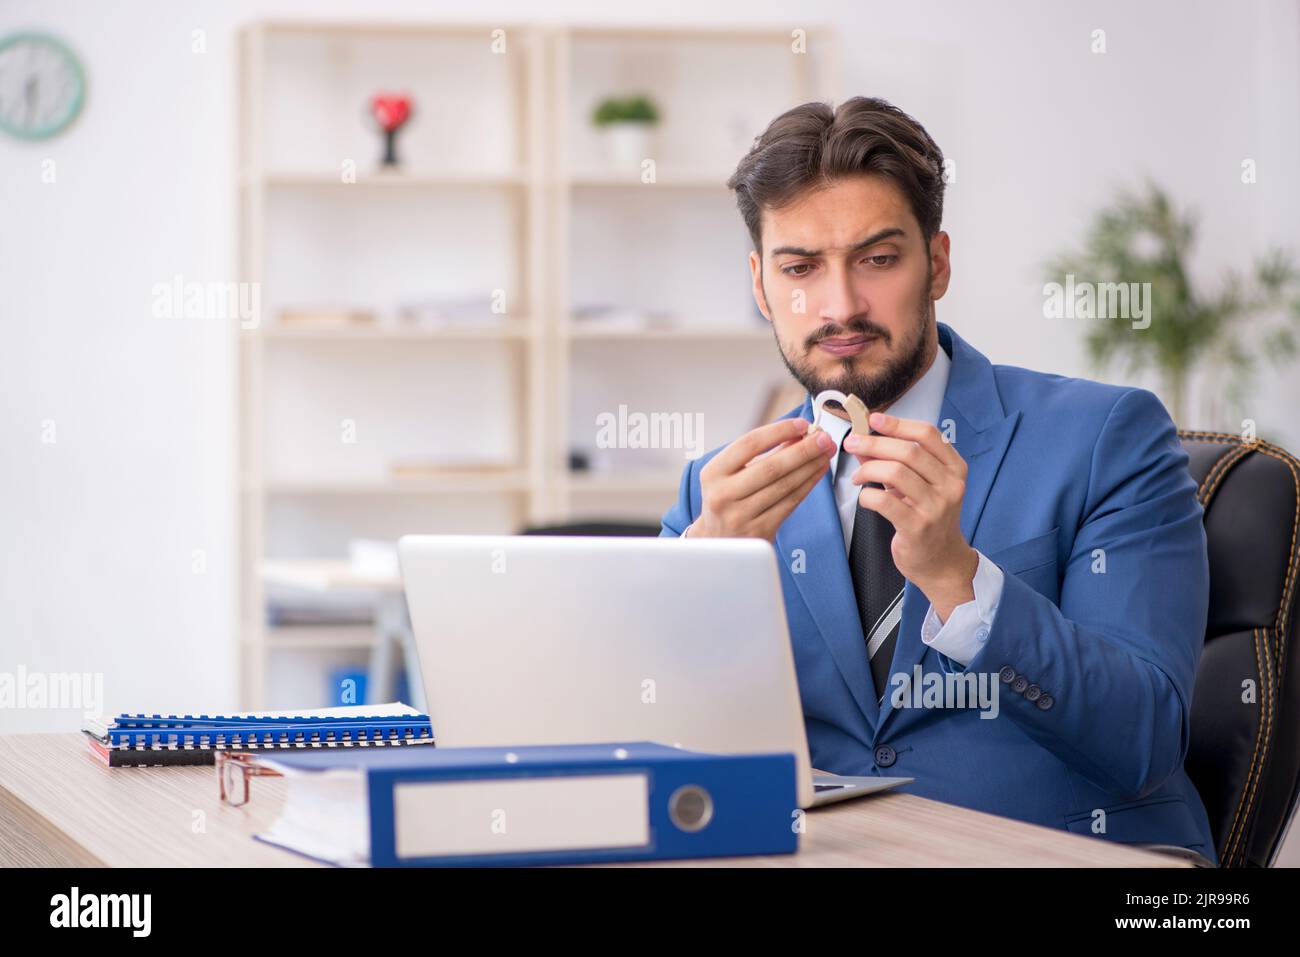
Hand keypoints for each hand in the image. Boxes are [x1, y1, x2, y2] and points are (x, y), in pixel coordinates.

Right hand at [686, 418, 836, 542]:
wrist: (718, 541)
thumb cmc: (727, 500)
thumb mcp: (730, 474)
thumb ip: (760, 454)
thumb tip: (797, 434)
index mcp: (713, 473)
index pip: (749, 444)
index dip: (778, 431)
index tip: (801, 424)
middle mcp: (724, 495)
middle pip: (771, 467)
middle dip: (802, 450)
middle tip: (822, 438)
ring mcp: (741, 515)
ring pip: (785, 485)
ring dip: (810, 466)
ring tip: (825, 453)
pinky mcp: (760, 530)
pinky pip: (791, 503)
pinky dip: (808, 484)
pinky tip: (818, 471)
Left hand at [844, 411, 976, 618]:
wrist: (941, 560)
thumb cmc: (927, 516)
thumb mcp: (921, 485)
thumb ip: (897, 461)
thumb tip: (864, 439)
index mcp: (954, 468)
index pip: (928, 435)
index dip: (898, 424)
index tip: (873, 419)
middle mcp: (950, 485)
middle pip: (908, 451)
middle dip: (874, 444)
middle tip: (852, 444)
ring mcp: (936, 507)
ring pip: (895, 472)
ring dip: (867, 469)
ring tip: (857, 477)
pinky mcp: (918, 527)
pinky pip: (884, 501)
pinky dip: (866, 495)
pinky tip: (864, 497)